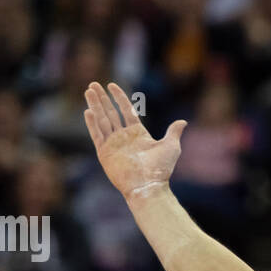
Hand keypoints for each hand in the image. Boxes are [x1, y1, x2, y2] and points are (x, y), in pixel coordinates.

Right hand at [83, 82, 186, 201]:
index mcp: (138, 133)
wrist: (148, 186)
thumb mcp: (171, 146)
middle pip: (110, 112)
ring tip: (88, 90)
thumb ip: (173, 132)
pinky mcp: (105, 153)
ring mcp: (113, 144)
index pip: (126, 110)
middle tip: (93, 84)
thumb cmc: (161, 168)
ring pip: (102, 120)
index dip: (119, 97)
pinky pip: (97, 135)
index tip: (111, 85)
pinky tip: (88, 111)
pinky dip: (92, 123)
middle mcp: (124, 137)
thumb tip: (183, 122)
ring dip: (95, 105)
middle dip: (102, 98)